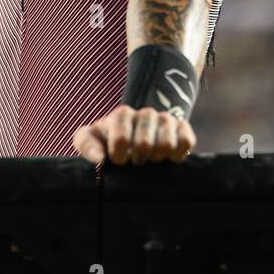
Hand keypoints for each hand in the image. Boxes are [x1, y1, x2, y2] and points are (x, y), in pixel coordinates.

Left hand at [72, 104, 194, 164]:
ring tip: (150, 159)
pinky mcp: (182, 127)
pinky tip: (167, 158)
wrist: (135, 135)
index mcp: (122, 114)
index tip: (118, 160)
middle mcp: (146, 113)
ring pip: (166, 144)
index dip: (119, 156)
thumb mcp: (91, 138)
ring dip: (156, 158)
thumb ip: (86, 144)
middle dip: (138, 159)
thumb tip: (100, 157)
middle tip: (136, 161)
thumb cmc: (109, 140)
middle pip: (145, 145)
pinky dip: (178, 154)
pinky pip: (187, 142)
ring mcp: (165, 119)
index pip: (122, 139)